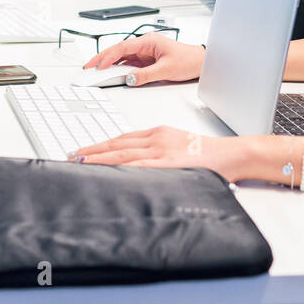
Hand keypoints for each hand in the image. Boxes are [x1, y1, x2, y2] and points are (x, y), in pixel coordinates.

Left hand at [72, 125, 241, 177]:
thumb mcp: (178, 146)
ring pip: (122, 153)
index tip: (85, 150)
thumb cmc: (208, 154)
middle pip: (117, 144)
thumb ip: (158, 154)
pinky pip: (138, 165)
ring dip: (99, 158)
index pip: (122, 138)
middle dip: (93, 150)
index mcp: (158, 132)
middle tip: (73, 155)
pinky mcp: (168, 162)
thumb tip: (137, 166)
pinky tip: (107, 171)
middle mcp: (156, 138)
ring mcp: (161, 150)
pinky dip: (120, 168)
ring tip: (80, 162)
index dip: (101, 144)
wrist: (230, 154)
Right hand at [82, 34, 204, 84]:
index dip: (108, 56)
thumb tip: (129, 79)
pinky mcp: (145, 61)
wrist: (201, 63)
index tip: (98, 65)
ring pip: (121, 57)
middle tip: (87, 68)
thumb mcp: (166, 69)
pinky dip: (118, 69)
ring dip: (108, 64)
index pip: (122, 47)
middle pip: (118, 51)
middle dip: (101, 59)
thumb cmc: (188, 60)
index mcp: (148, 41)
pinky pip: (128, 64)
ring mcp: (144, 53)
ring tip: (94, 72)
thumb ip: (146, 75)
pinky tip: (110, 74)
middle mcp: (144, 45)